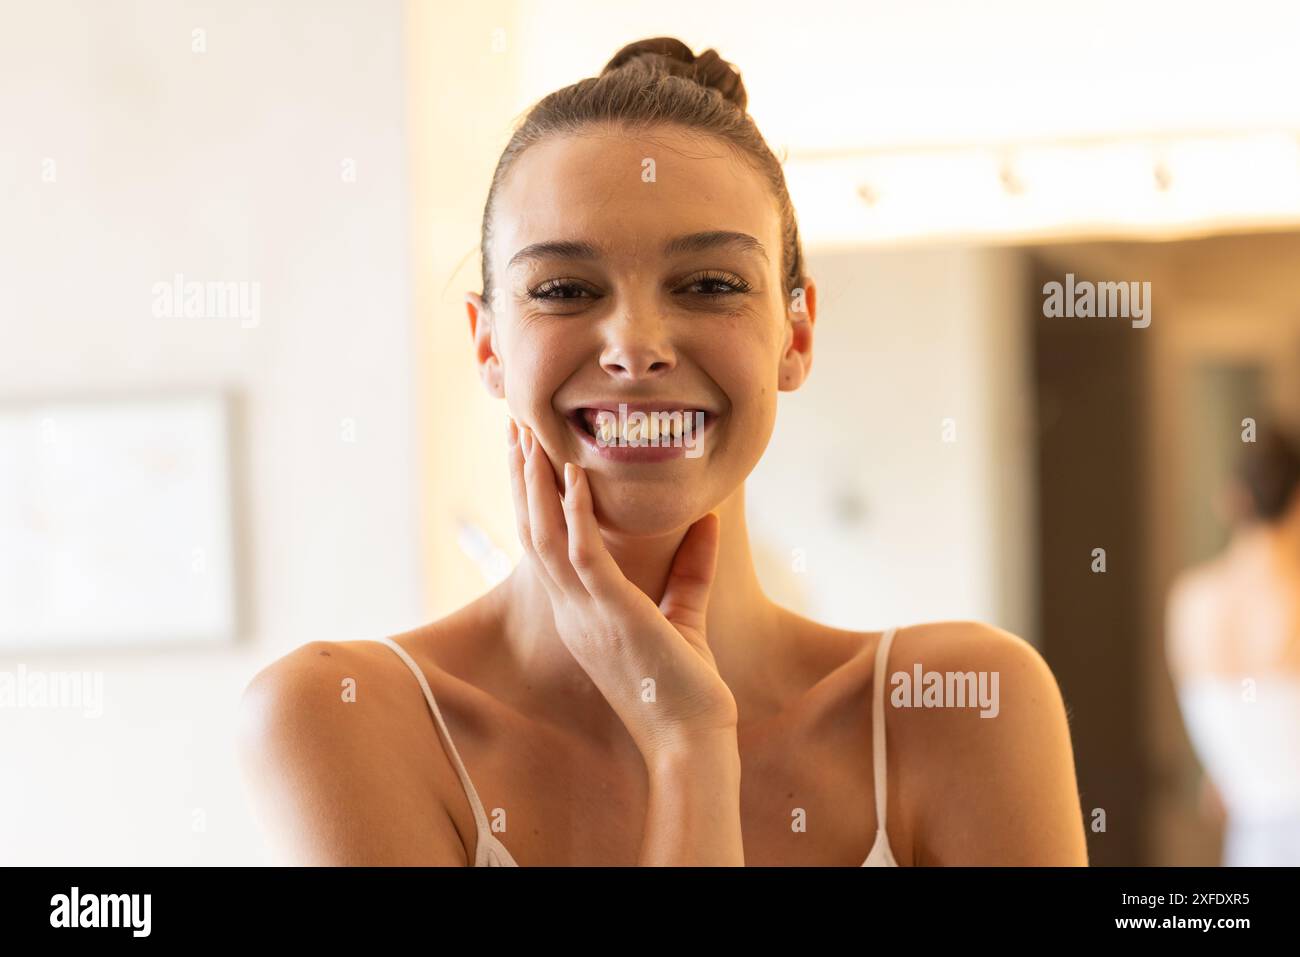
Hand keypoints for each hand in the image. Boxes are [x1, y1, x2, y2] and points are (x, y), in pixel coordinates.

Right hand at [506, 418, 737, 761]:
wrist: (692, 739)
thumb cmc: (687, 687)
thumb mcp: (685, 615)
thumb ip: (692, 567)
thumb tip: (706, 519)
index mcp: (579, 610)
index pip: (542, 541)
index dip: (529, 493)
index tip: (528, 449)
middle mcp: (571, 609)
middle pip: (530, 529)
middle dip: (520, 475)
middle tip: (514, 424)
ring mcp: (586, 613)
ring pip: (543, 535)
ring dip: (534, 482)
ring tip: (529, 433)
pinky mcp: (613, 615)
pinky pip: (583, 555)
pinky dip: (575, 513)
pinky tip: (574, 474)